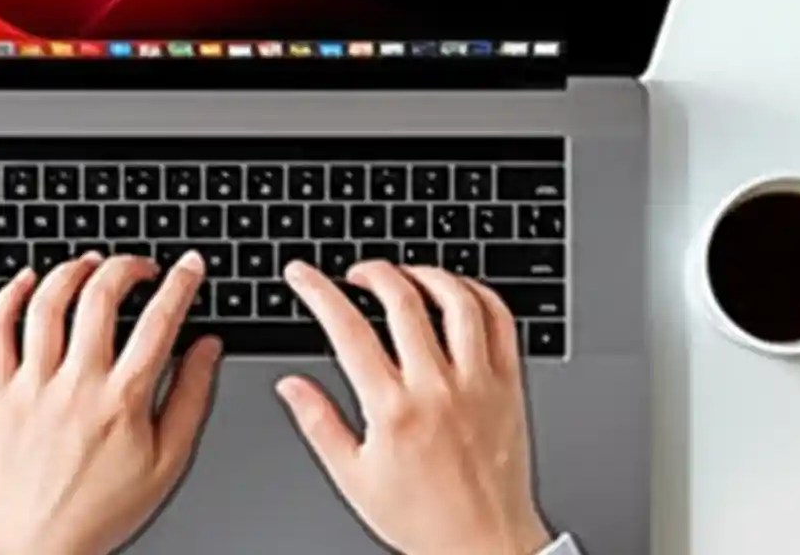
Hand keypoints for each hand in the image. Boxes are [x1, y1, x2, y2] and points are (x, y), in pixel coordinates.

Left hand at [0, 251, 221, 554]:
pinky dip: (9, 295)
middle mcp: (76, 386)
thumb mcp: (168, 463)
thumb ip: (192, 398)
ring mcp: (33, 386)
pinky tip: (28, 280)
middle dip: (127, 266)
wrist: (33, 545)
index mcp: (122, 402)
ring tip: (91, 265)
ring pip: (47, 303)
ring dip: (72, 270)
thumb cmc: (101, 510)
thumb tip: (208, 349)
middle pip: (100, 298)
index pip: (159, 323)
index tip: (191, 266)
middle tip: (141, 266)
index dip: (181, 284)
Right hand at [279, 261, 551, 554]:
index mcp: (393, 410)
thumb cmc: (422, 519)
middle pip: (402, 300)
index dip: (318, 291)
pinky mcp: (509, 384)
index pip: (347, 330)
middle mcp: (437, 388)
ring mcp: (478, 382)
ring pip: (457, 300)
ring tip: (406, 275)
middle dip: (372, 271)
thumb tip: (291, 384)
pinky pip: (500, 320)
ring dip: (426, 274)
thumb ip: (318, 423)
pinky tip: (457, 293)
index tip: (303, 274)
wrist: (485, 544)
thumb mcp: (353, 478)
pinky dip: (477, 294)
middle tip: (356, 273)